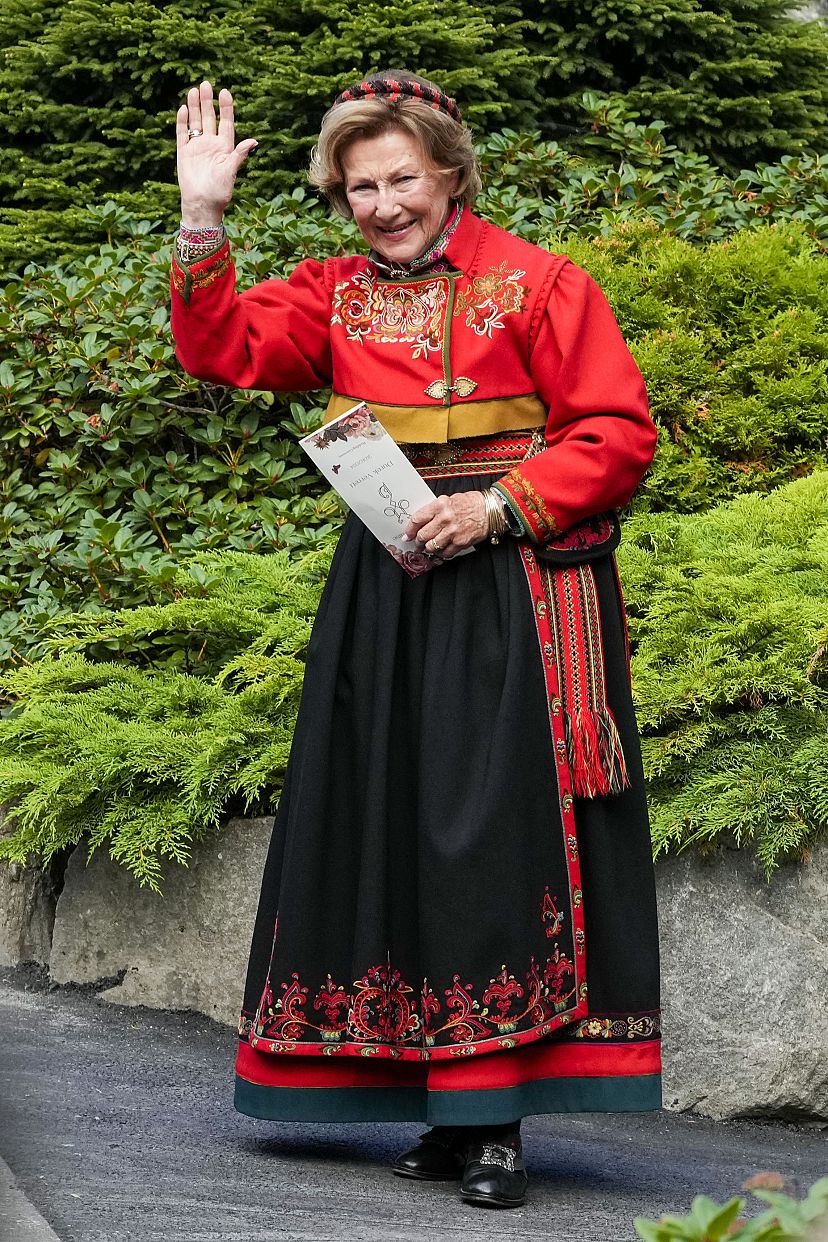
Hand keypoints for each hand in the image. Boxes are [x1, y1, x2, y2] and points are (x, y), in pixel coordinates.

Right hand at [176, 80, 257, 226]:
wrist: (202, 205)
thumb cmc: (219, 192)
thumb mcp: (231, 172)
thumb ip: (239, 155)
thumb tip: (254, 141)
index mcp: (225, 148)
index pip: (226, 123)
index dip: (226, 108)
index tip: (225, 92)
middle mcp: (211, 145)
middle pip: (210, 118)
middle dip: (208, 101)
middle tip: (206, 84)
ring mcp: (197, 148)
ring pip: (196, 122)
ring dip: (195, 107)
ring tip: (194, 90)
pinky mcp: (184, 153)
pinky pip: (183, 134)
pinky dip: (183, 122)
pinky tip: (183, 109)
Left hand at [403, 492, 486, 557]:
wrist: (490, 509)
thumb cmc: (470, 503)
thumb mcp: (449, 499)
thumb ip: (435, 510)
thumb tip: (421, 521)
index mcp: (440, 505)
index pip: (417, 519)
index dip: (409, 529)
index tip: (407, 534)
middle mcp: (445, 518)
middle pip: (422, 535)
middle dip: (418, 541)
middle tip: (417, 543)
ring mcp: (453, 532)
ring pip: (432, 546)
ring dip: (428, 548)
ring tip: (429, 547)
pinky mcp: (460, 542)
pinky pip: (445, 553)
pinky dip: (441, 553)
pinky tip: (442, 549)